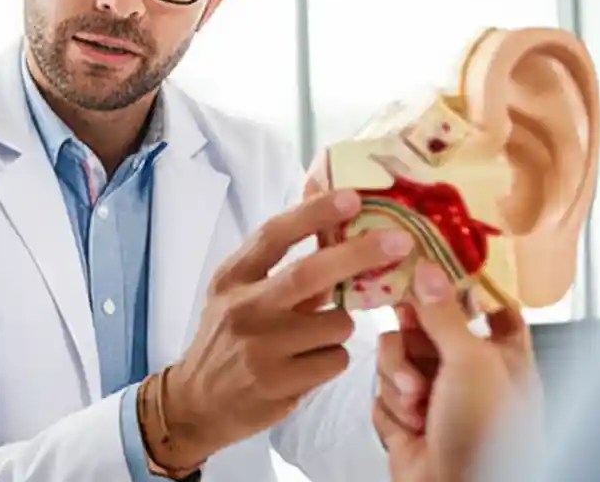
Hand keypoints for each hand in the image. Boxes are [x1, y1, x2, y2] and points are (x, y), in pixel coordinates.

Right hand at [140, 190, 415, 470]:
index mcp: (233, 277)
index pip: (274, 235)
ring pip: (336, 324)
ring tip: (316, 336)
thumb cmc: (230, 338)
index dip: (314, 213)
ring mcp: (259, 348)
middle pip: (310, 274)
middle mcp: (243, 308)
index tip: (352, 197)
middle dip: (360, 253)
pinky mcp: (278, 383)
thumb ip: (281, 261)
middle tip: (401, 241)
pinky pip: (335, 360)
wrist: (198, 402)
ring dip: (341, 326)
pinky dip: (333, 358)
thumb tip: (330, 214)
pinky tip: (308, 365)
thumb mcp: (240, 292)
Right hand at [374, 261, 541, 481]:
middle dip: (411, 341)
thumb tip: (426, 266)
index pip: (482, 304)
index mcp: (500, 352)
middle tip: (412, 343)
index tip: (424, 272)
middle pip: (422, 326)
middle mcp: (467, 370)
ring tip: (418, 404)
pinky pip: (381, 393)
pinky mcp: (406, 418)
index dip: (455, 287)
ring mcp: (435, 395)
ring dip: (399, 380)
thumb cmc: (486, 435)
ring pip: (394, 357)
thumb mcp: (470, 361)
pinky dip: (392, 409)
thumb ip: (444, 312)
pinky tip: (413, 428)